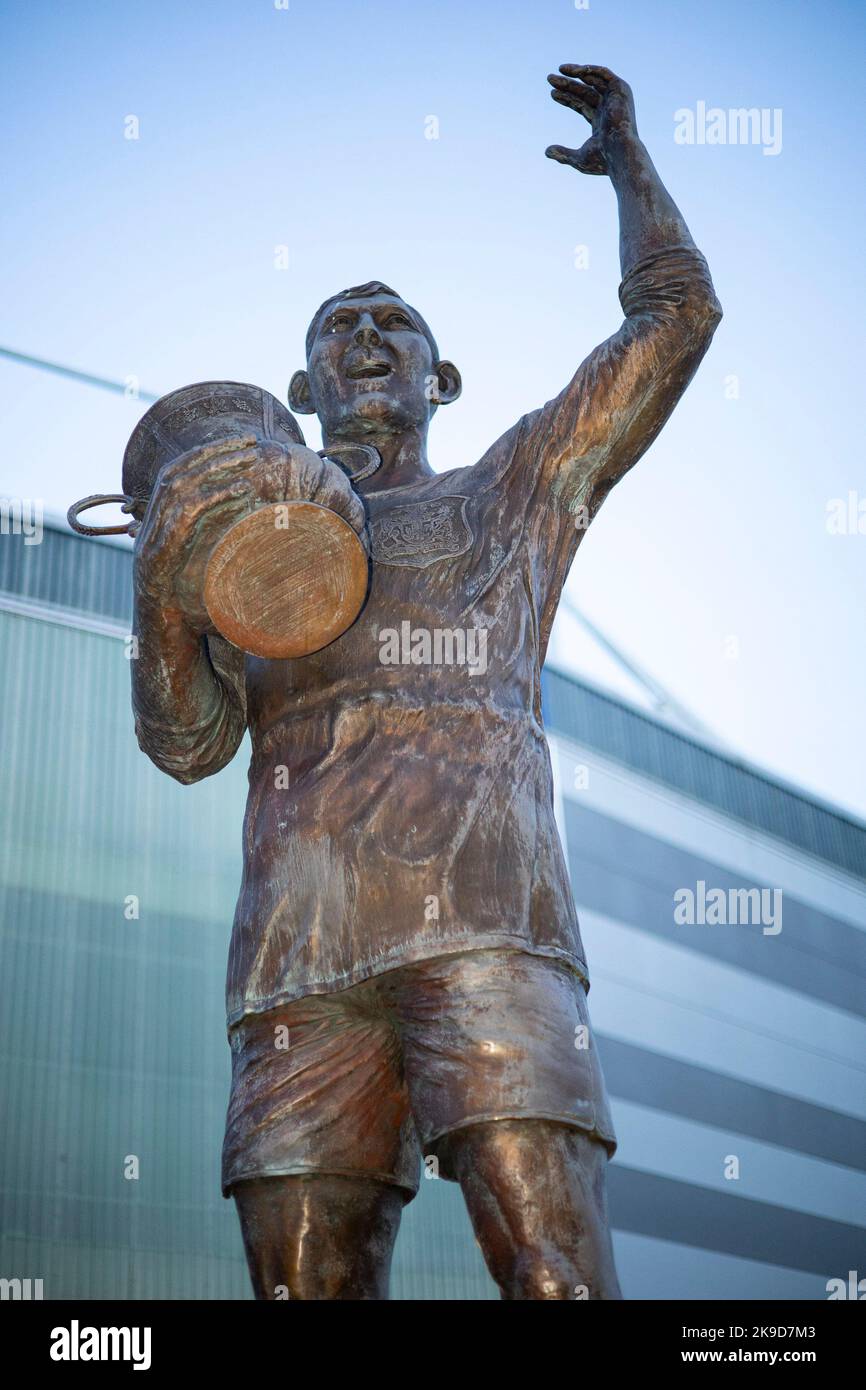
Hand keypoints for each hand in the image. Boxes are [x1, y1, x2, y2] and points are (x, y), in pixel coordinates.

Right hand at [133, 435, 294, 631]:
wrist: (167, 646)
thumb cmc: (194, 612)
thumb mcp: (215, 573)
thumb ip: (229, 549)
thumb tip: (270, 534)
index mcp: (160, 525)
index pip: (178, 473)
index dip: (208, 453)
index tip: (242, 443)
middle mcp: (150, 526)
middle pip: (176, 471)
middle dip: (213, 452)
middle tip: (251, 442)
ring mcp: (149, 539)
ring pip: (177, 485)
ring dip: (216, 468)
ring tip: (250, 460)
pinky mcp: (155, 555)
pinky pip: (184, 515)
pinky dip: (213, 497)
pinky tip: (241, 492)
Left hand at [545, 64, 636, 175]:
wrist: (619, 153)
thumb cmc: (602, 160)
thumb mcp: (579, 158)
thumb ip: (563, 154)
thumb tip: (546, 152)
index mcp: (601, 121)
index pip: (581, 104)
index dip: (567, 97)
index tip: (552, 93)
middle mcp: (609, 108)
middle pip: (584, 91)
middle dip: (567, 84)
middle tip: (549, 79)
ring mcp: (615, 98)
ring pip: (592, 80)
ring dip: (576, 73)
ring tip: (559, 70)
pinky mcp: (620, 90)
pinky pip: (603, 73)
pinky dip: (589, 70)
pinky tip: (574, 70)